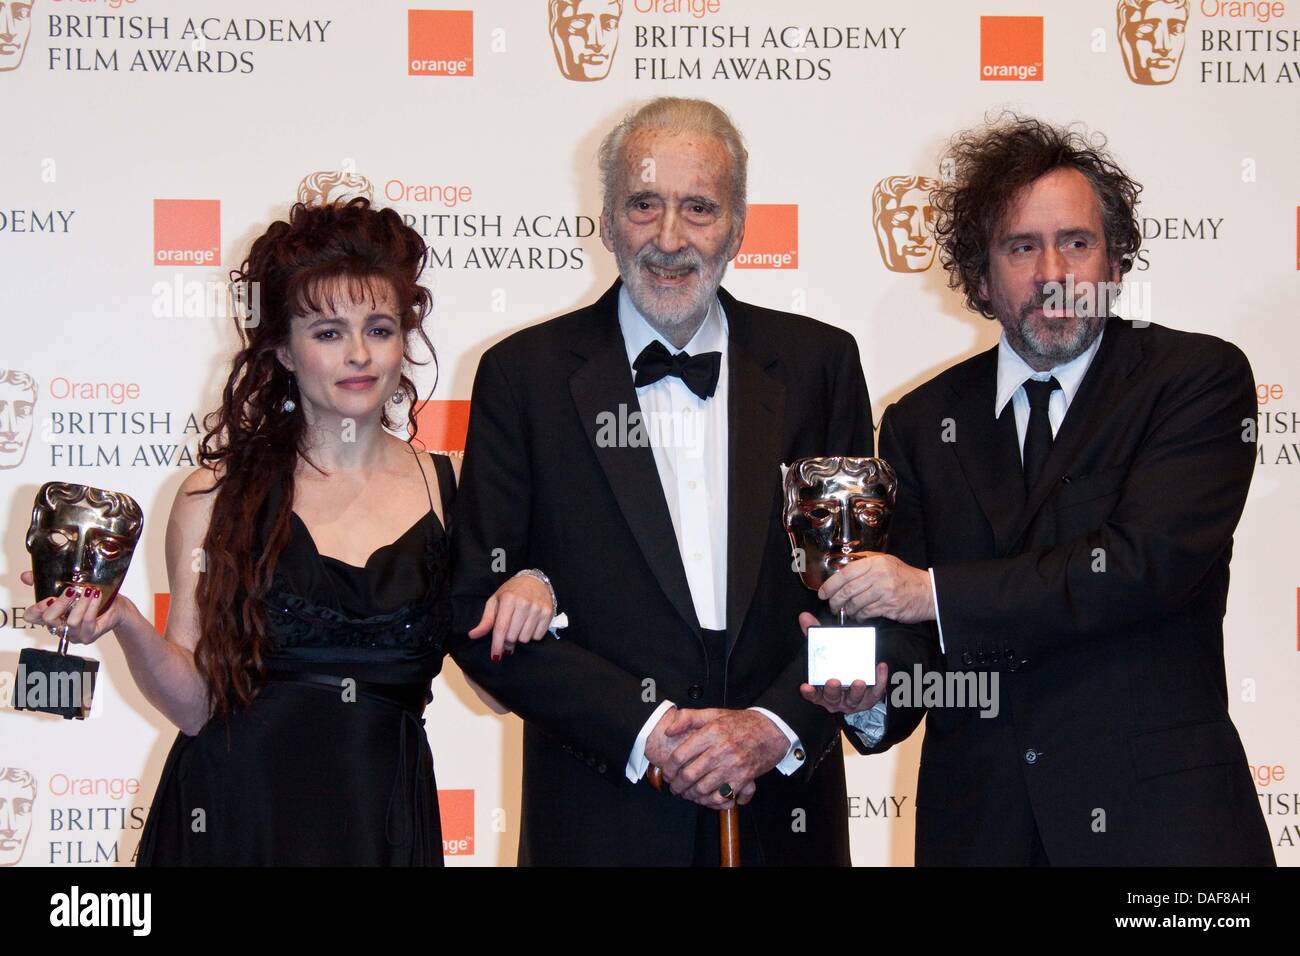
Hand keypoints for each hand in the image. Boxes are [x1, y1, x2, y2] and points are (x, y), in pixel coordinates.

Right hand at [20, 570, 133, 645]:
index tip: (48, 598)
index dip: (36, 609)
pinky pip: (88, 622)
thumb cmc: (89, 597)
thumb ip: (45, 582)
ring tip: (89, 590)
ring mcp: (73, 634)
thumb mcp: (66, 587)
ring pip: (71, 622)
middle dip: (61, 603)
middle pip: (49, 619)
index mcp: (50, 616)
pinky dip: (92, 606)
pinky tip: (97, 595)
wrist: (115, 606)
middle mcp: (59, 627)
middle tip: (72, 590)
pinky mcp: (88, 636)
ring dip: (81, 603)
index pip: (32, 617)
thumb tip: (25, 576)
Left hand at [467, 574, 553, 661]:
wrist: (535, 581)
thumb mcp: (495, 601)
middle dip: (507, 641)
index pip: (501, 628)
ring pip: (525, 638)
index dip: (497, 645)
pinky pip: (538, 636)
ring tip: (519, 627)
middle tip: (507, 636)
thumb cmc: (511, 592)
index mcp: (508, 599)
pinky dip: (532, 635)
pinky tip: (529, 625)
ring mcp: (537, 608)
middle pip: (512, 636)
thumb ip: (486, 620)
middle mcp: (524, 603)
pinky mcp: (548, 614)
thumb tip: (473, 635)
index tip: (495, 656)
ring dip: (520, 637)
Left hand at [660, 708, 785, 809]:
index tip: (667, 773)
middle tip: (674, 787)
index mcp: (711, 732)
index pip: (681, 755)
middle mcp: (721, 750)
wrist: (772, 731)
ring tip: (687, 793)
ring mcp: (733, 766)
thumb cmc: (742, 723)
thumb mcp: (714, 713)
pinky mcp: (743, 779)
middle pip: (689, 775)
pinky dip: (710, 801)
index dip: (669, 768)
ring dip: (691, 795)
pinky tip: (705, 798)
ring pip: (703, 789)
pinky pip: (722, 797)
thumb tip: (669, 730)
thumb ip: (689, 718)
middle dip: (677, 786)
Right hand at [795, 611, 889, 713]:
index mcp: (822, 692)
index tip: (805, 686)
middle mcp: (836, 699)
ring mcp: (852, 701)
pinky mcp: (869, 699)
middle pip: (832, 698)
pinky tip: (880, 668)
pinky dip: (879, 681)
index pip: (813, 695)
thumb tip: (805, 617)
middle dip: (833, 690)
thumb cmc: (835, 668)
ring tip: (859, 680)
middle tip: (834, 681)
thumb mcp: (824, 653)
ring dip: (856, 691)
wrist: (856, 681)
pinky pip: (875, 692)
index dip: (809, 692)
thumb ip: (813, 636)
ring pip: (854, 699)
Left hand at [818, 552, 934, 623]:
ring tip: (847, 611)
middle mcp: (879, 575)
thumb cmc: (905, 577)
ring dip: (848, 610)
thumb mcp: (886, 563)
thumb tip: (842, 569)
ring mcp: (885, 591)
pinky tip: (859, 616)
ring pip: (856, 603)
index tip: (823, 592)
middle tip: (832, 606)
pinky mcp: (889, 606)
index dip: (830, 584)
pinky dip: (860, 616)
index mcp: (876, 563)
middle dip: (835, 600)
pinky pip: (867, 613)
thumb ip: (866, 564)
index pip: (846, 573)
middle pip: (848, 590)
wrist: (928, 591)